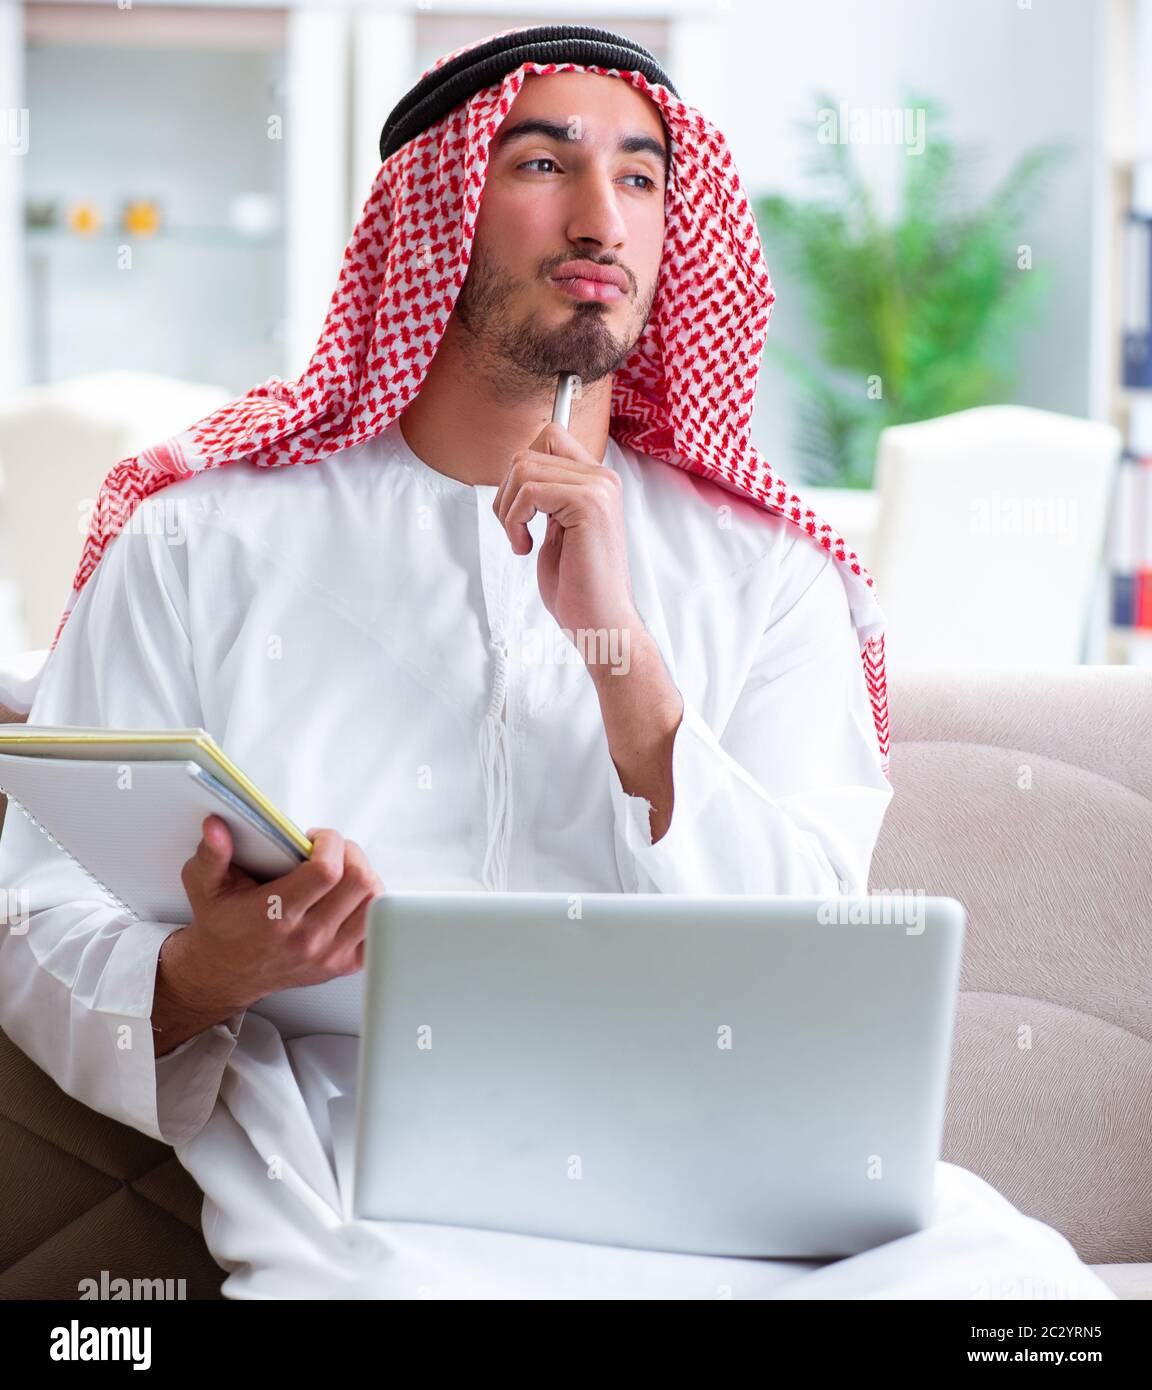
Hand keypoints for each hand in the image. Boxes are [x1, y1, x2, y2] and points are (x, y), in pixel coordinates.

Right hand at [177, 815, 384, 1009]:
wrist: (225, 973)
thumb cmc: (221, 925)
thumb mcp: (205, 886)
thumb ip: (211, 854)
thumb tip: (216, 827)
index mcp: (276, 916)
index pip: (326, 871)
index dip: (329, 843)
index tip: (314, 837)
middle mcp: (308, 938)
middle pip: (359, 881)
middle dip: (350, 853)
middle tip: (330, 850)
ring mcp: (329, 954)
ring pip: (374, 903)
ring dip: (364, 877)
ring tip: (341, 871)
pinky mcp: (344, 964)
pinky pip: (377, 929)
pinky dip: (371, 906)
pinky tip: (349, 897)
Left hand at [492, 421, 641, 639]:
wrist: (601, 622)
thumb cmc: (578, 586)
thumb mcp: (556, 529)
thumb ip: (547, 495)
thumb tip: (519, 468)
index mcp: (596, 482)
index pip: (550, 436)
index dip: (521, 469)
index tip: (521, 509)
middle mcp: (603, 478)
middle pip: (529, 451)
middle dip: (506, 491)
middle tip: (515, 528)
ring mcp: (599, 488)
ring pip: (523, 468)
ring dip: (508, 509)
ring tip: (521, 539)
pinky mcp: (590, 503)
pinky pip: (530, 491)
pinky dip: (515, 521)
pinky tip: (526, 547)